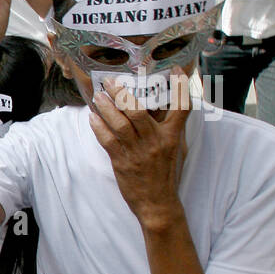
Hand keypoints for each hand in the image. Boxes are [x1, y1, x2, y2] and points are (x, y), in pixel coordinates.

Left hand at [88, 76, 190, 231]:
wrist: (158, 203)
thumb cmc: (165, 174)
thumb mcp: (174, 149)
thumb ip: (168, 129)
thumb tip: (157, 107)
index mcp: (172, 137)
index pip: (182, 107)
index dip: (182, 87)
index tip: (177, 70)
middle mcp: (156, 141)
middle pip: (139, 111)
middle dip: (123, 94)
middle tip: (111, 82)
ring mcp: (138, 152)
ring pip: (120, 123)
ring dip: (107, 107)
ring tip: (98, 96)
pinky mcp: (122, 162)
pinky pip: (108, 140)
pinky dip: (99, 127)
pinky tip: (93, 117)